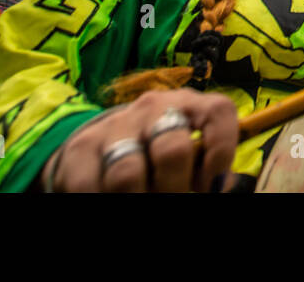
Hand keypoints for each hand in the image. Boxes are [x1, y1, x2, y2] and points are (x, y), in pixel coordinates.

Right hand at [40, 89, 239, 192]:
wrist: (107, 146)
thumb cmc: (163, 155)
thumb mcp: (193, 153)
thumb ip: (208, 166)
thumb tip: (218, 188)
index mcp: (190, 105)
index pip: (218, 113)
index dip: (221, 153)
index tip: (211, 186)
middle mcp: (154, 108)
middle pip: (172, 149)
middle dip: (176, 187)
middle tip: (173, 197)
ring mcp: (116, 125)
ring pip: (127, 173)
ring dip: (139, 197)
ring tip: (142, 199)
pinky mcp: (81, 148)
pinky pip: (89, 185)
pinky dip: (103, 199)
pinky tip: (113, 197)